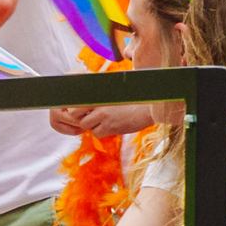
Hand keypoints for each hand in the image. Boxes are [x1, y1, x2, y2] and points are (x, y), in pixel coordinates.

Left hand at [48, 98, 165, 139]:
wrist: (150, 108)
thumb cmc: (133, 99)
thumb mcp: (114, 92)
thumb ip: (99, 96)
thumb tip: (84, 101)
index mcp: (99, 92)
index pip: (76, 101)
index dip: (75, 107)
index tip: (79, 109)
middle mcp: (99, 102)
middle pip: (75, 114)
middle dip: (79, 118)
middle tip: (88, 117)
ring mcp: (104, 115)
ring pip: (85, 125)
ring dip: (91, 125)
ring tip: (103, 121)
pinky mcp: (110, 126)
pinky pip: (97, 133)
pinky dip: (101, 132)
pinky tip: (111, 126)